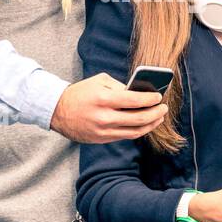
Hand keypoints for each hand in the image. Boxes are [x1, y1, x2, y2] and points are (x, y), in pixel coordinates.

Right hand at [50, 73, 166, 142]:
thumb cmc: (80, 93)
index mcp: (104, 99)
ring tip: (159, 117)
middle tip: (164, 108)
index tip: (159, 97)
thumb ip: (120, 87)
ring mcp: (103, 131)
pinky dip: (138, 130)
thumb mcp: (99, 81)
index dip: (151, 99)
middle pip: (139, 118)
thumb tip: (140, 93)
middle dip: (156, 113)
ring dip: (151, 124)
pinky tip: (145, 124)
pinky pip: (126, 136)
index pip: (135, 100)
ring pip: (135, 131)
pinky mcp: (101, 139)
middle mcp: (104, 117)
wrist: (58, 111)